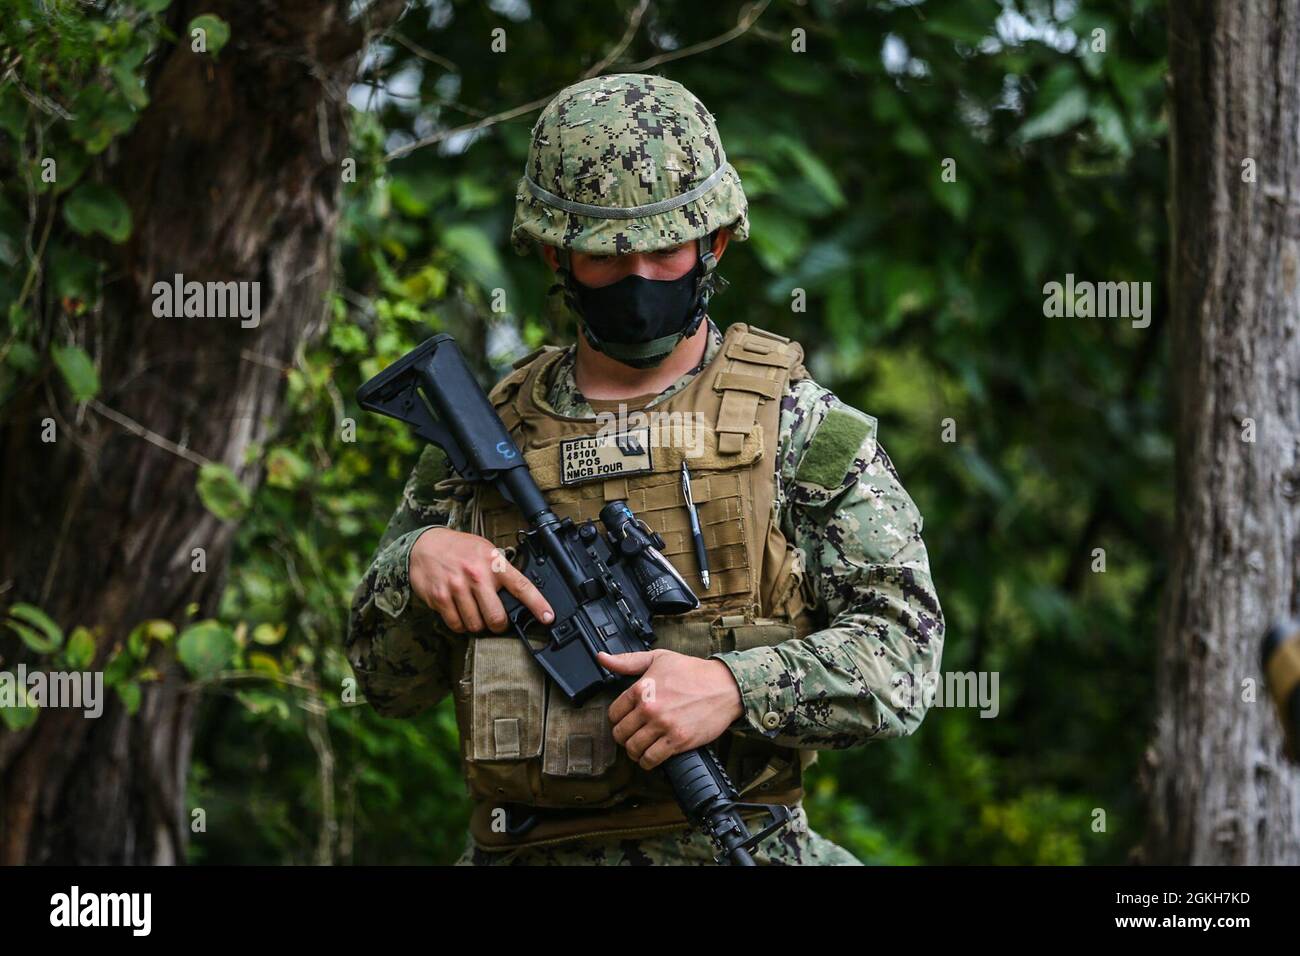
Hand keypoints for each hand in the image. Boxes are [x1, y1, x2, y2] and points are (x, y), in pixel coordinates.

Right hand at [409, 527, 552, 633]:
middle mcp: (476, 575)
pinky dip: (460, 624)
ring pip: (475, 625)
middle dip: (499, 624)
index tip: (548, 617)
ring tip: (474, 612)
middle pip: (496, 617)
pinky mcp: (440, 598)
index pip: (521, 586)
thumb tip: (517, 597)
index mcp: (493, 562)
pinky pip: (456, 625)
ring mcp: (457, 587)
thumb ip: (501, 571)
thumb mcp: (486, 551)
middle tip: (496, 620)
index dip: (538, 604)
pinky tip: (460, 612)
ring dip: (478, 624)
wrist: (425, 545)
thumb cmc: (459, 549)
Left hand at [597, 649, 743, 769]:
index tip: (624, 721)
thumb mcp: (659, 658)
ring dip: (634, 751)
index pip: (613, 713)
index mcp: (641, 688)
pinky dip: (647, 761)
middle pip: (620, 734)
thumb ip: (628, 661)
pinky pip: (651, 759)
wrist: (724, 687)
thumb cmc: (693, 672)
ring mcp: (663, 725)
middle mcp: (650, 708)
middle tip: (631, 736)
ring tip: (639, 747)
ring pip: (633, 749)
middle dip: (623, 737)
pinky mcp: (678, 740)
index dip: (616, 719)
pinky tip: (650, 756)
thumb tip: (602, 658)